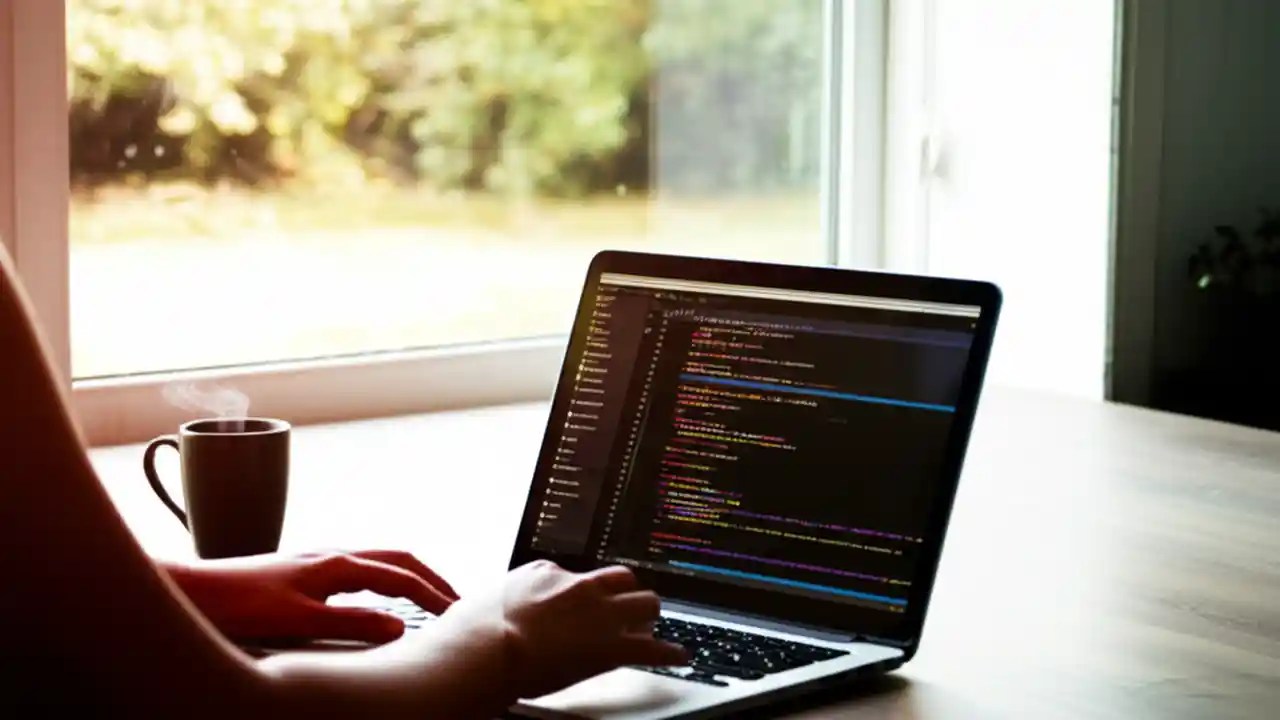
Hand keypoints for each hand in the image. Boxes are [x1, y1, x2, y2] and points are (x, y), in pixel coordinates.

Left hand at [163, 549, 458, 644]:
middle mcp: (331, 557)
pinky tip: (376, 599)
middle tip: (457, 599)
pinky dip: (384, 581)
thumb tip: (399, 626)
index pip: (401, 577)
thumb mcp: (297, 620)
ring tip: (428, 596)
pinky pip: (359, 571)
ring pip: (378, 562)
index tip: (459, 613)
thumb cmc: (237, 603)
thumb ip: (350, 623)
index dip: (434, 595)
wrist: (192, 590)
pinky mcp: (303, 574)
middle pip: (397, 559)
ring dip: (409, 576)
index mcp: (336, 565)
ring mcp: (317, 563)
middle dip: (431, 577)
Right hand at [437, 560, 687, 700]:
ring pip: (646, 603)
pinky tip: (678, 655)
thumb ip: (511, 598)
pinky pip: (653, 647)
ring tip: (648, 627)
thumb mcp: (489, 598)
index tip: (584, 603)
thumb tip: (508, 606)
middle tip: (625, 610)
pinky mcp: (611, 646)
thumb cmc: (473, 632)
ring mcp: (599, 615)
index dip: (584, 593)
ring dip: (647, 616)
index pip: (578, 576)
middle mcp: (579, 586)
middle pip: (622, 579)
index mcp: (548, 572)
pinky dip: (669, 652)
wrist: (483, 652)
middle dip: (626, 595)